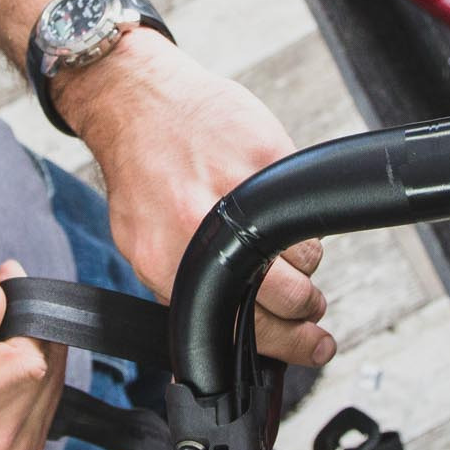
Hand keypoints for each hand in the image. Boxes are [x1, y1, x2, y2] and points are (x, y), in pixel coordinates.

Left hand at [62, 36, 334, 366]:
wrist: (135, 101)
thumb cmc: (140, 175)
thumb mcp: (141, 244)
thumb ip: (182, 286)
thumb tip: (232, 332)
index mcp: (167, 262)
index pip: (242, 325)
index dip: (289, 344)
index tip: (315, 348)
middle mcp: (200, 228)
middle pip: (286, 294)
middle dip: (306, 306)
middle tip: (309, 304)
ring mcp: (237, 187)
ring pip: (304, 251)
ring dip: (303, 258)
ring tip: (280, 243)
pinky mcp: (264, 152)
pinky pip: (304, 205)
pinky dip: (299, 213)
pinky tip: (276, 206)